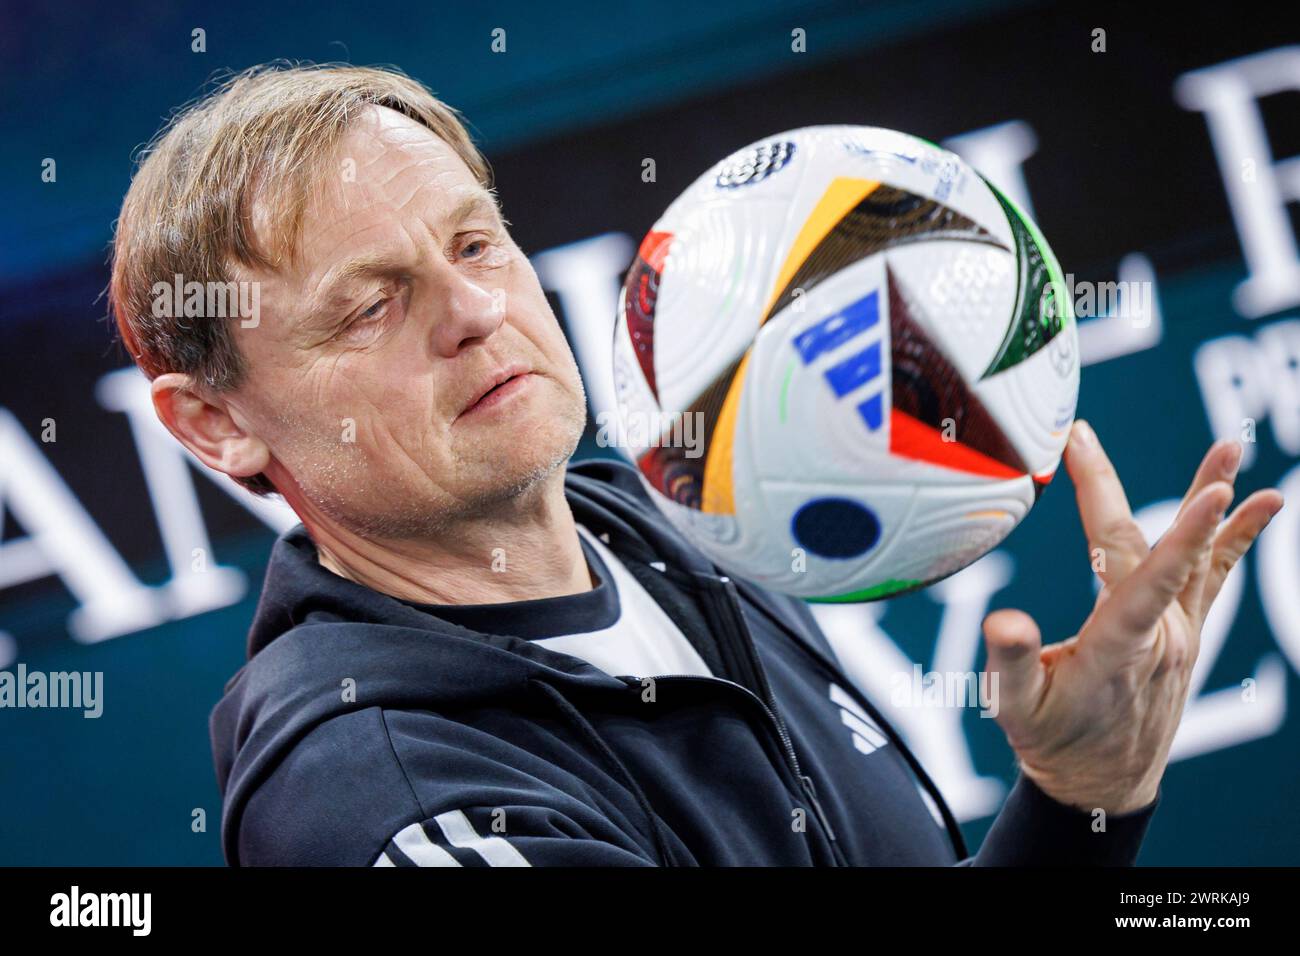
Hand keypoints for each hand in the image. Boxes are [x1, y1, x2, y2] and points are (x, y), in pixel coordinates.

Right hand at [981, 419, 1283, 814]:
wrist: (1101, 784)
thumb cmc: (1054, 741)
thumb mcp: (1018, 710)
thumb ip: (1012, 663)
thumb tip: (1004, 621)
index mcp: (1116, 649)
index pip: (1143, 578)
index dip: (1177, 533)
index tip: (1202, 490)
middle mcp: (1160, 634)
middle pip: (1143, 546)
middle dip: (1108, 486)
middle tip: (1083, 437)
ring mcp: (1179, 631)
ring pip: (1196, 553)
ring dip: (1211, 498)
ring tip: (1230, 447)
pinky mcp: (1184, 631)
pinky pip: (1214, 575)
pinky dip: (1236, 536)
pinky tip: (1261, 500)